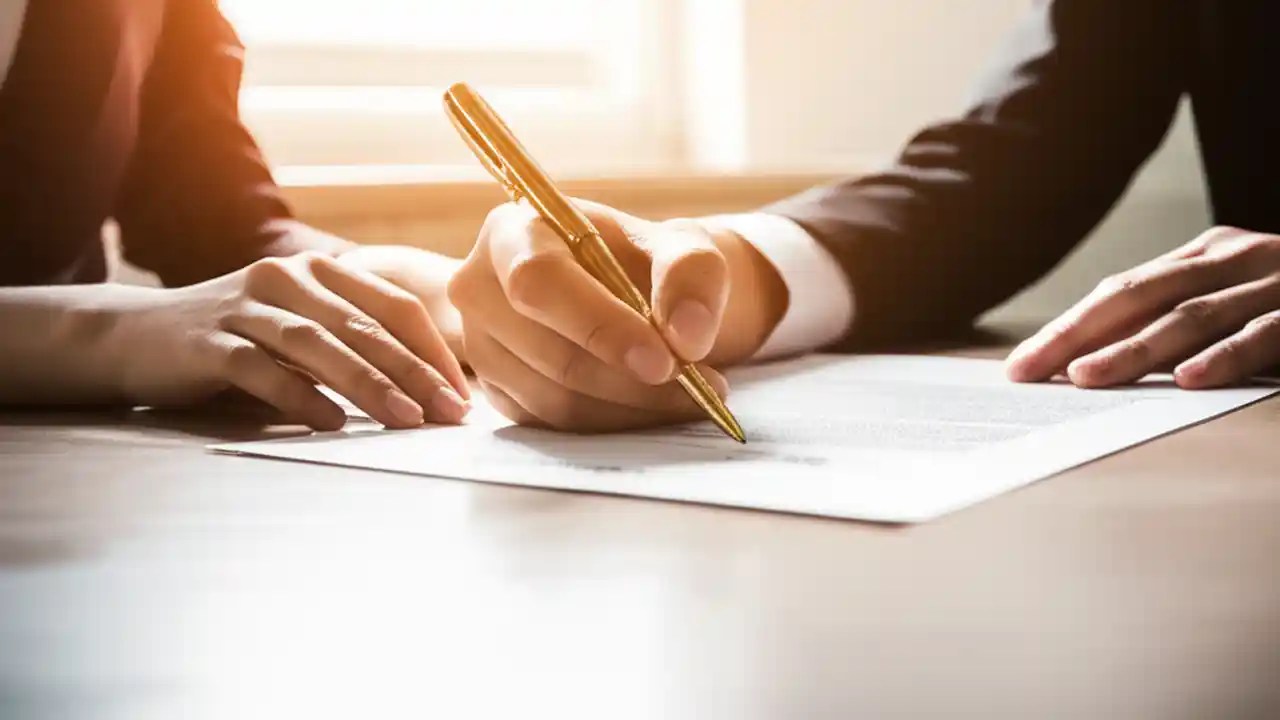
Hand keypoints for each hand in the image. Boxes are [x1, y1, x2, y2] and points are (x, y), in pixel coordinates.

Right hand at [106, 251, 468, 429]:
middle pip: (365, 327)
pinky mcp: (208, 342)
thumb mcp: (302, 328)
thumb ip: (354, 343)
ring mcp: (245, 307)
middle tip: (450, 413)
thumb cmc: (239, 341)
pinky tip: (330, 423)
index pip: (395, 307)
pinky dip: (299, 396)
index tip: (463, 396)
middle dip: (415, 373)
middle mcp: (287, 278)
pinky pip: (261, 369)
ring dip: (368, 384)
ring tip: (406, 419)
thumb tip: (429, 392)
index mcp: (321, 271)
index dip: (434, 351)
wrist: (135, 338)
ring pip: (319, 345)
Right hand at [447, 200, 786, 431]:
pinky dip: (614, 422)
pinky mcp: (498, 391)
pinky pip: (555, 425)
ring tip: (691, 395)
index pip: (540, 281)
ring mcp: (480, 345)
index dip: (600, 326)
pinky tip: (654, 406)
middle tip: (697, 384)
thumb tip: (688, 336)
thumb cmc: (642, 262)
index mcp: (514, 231)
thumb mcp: (679, 246)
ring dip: (631, 407)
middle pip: (549, 351)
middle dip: (629, 379)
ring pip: (555, 398)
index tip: (663, 361)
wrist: (628, 291)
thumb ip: (691, 274)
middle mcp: (480, 288)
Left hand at [1006, 226, 1279, 388]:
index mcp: (1209, 254)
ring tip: (1089, 377)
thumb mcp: (1237, 299)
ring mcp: (1278, 281)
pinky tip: (1187, 381)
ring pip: (1192, 315)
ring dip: (1136, 349)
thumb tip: (1095, 362)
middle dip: (1078, 336)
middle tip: (1031, 372)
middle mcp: (1236, 259)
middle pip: (1140, 296)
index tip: (1021, 365)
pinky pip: (1264, 334)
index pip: (1122, 290)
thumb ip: (1180, 320)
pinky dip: (1225, 358)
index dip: (1069, 326)